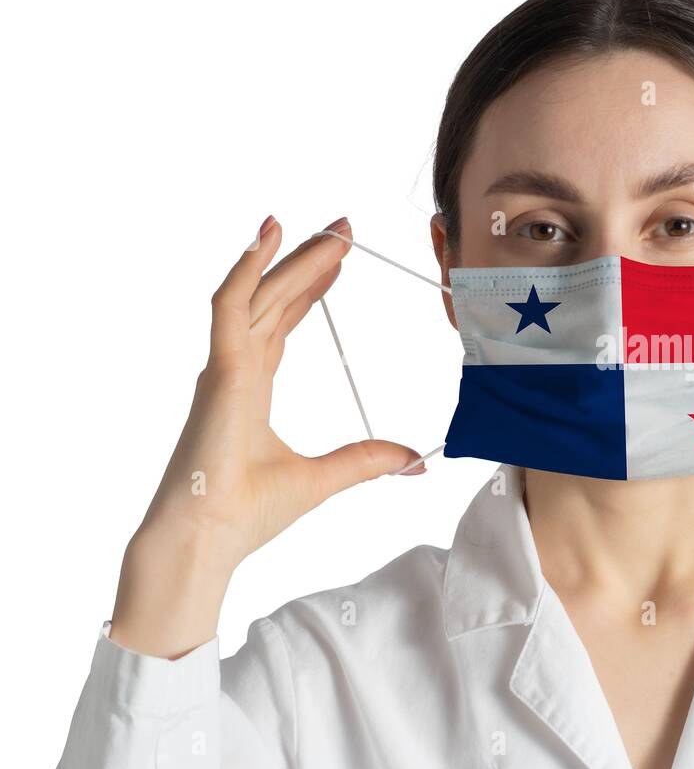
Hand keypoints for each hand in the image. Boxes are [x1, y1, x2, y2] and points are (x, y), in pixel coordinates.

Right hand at [111, 215, 424, 656]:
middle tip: (345, 228)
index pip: (282, 323)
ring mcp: (224, 368)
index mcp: (251, 389)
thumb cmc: (245, 514)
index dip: (309, 289)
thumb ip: (366, 461)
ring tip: (327, 227)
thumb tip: (413, 461)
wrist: (204, 540)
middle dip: (309, 260)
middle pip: (274, 298)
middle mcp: (235, 370)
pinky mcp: (220, 373)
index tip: (339, 262)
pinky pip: (230, 306)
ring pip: (260, 293)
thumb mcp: (322, 480)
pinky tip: (268, 236)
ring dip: (291, 256)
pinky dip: (247, 268)